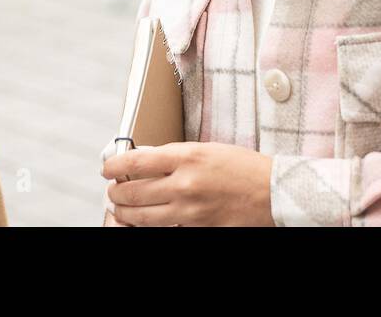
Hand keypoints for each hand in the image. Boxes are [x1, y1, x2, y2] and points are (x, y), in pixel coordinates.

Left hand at [101, 142, 274, 226]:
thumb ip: (174, 155)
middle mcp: (185, 184)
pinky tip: (144, 223)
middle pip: (133, 192)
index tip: (107, 168)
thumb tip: (144, 159)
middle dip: (116, 193)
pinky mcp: (197, 229)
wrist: (273, 192)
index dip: (115, 166)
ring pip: (142, 217)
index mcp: (187, 157)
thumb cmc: (244, 168)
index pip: (136, 162)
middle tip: (112, 191)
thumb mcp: (206, 149)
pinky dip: (149, 227)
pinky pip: (164, 230)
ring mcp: (190, 211)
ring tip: (120, 210)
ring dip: (125, 214)